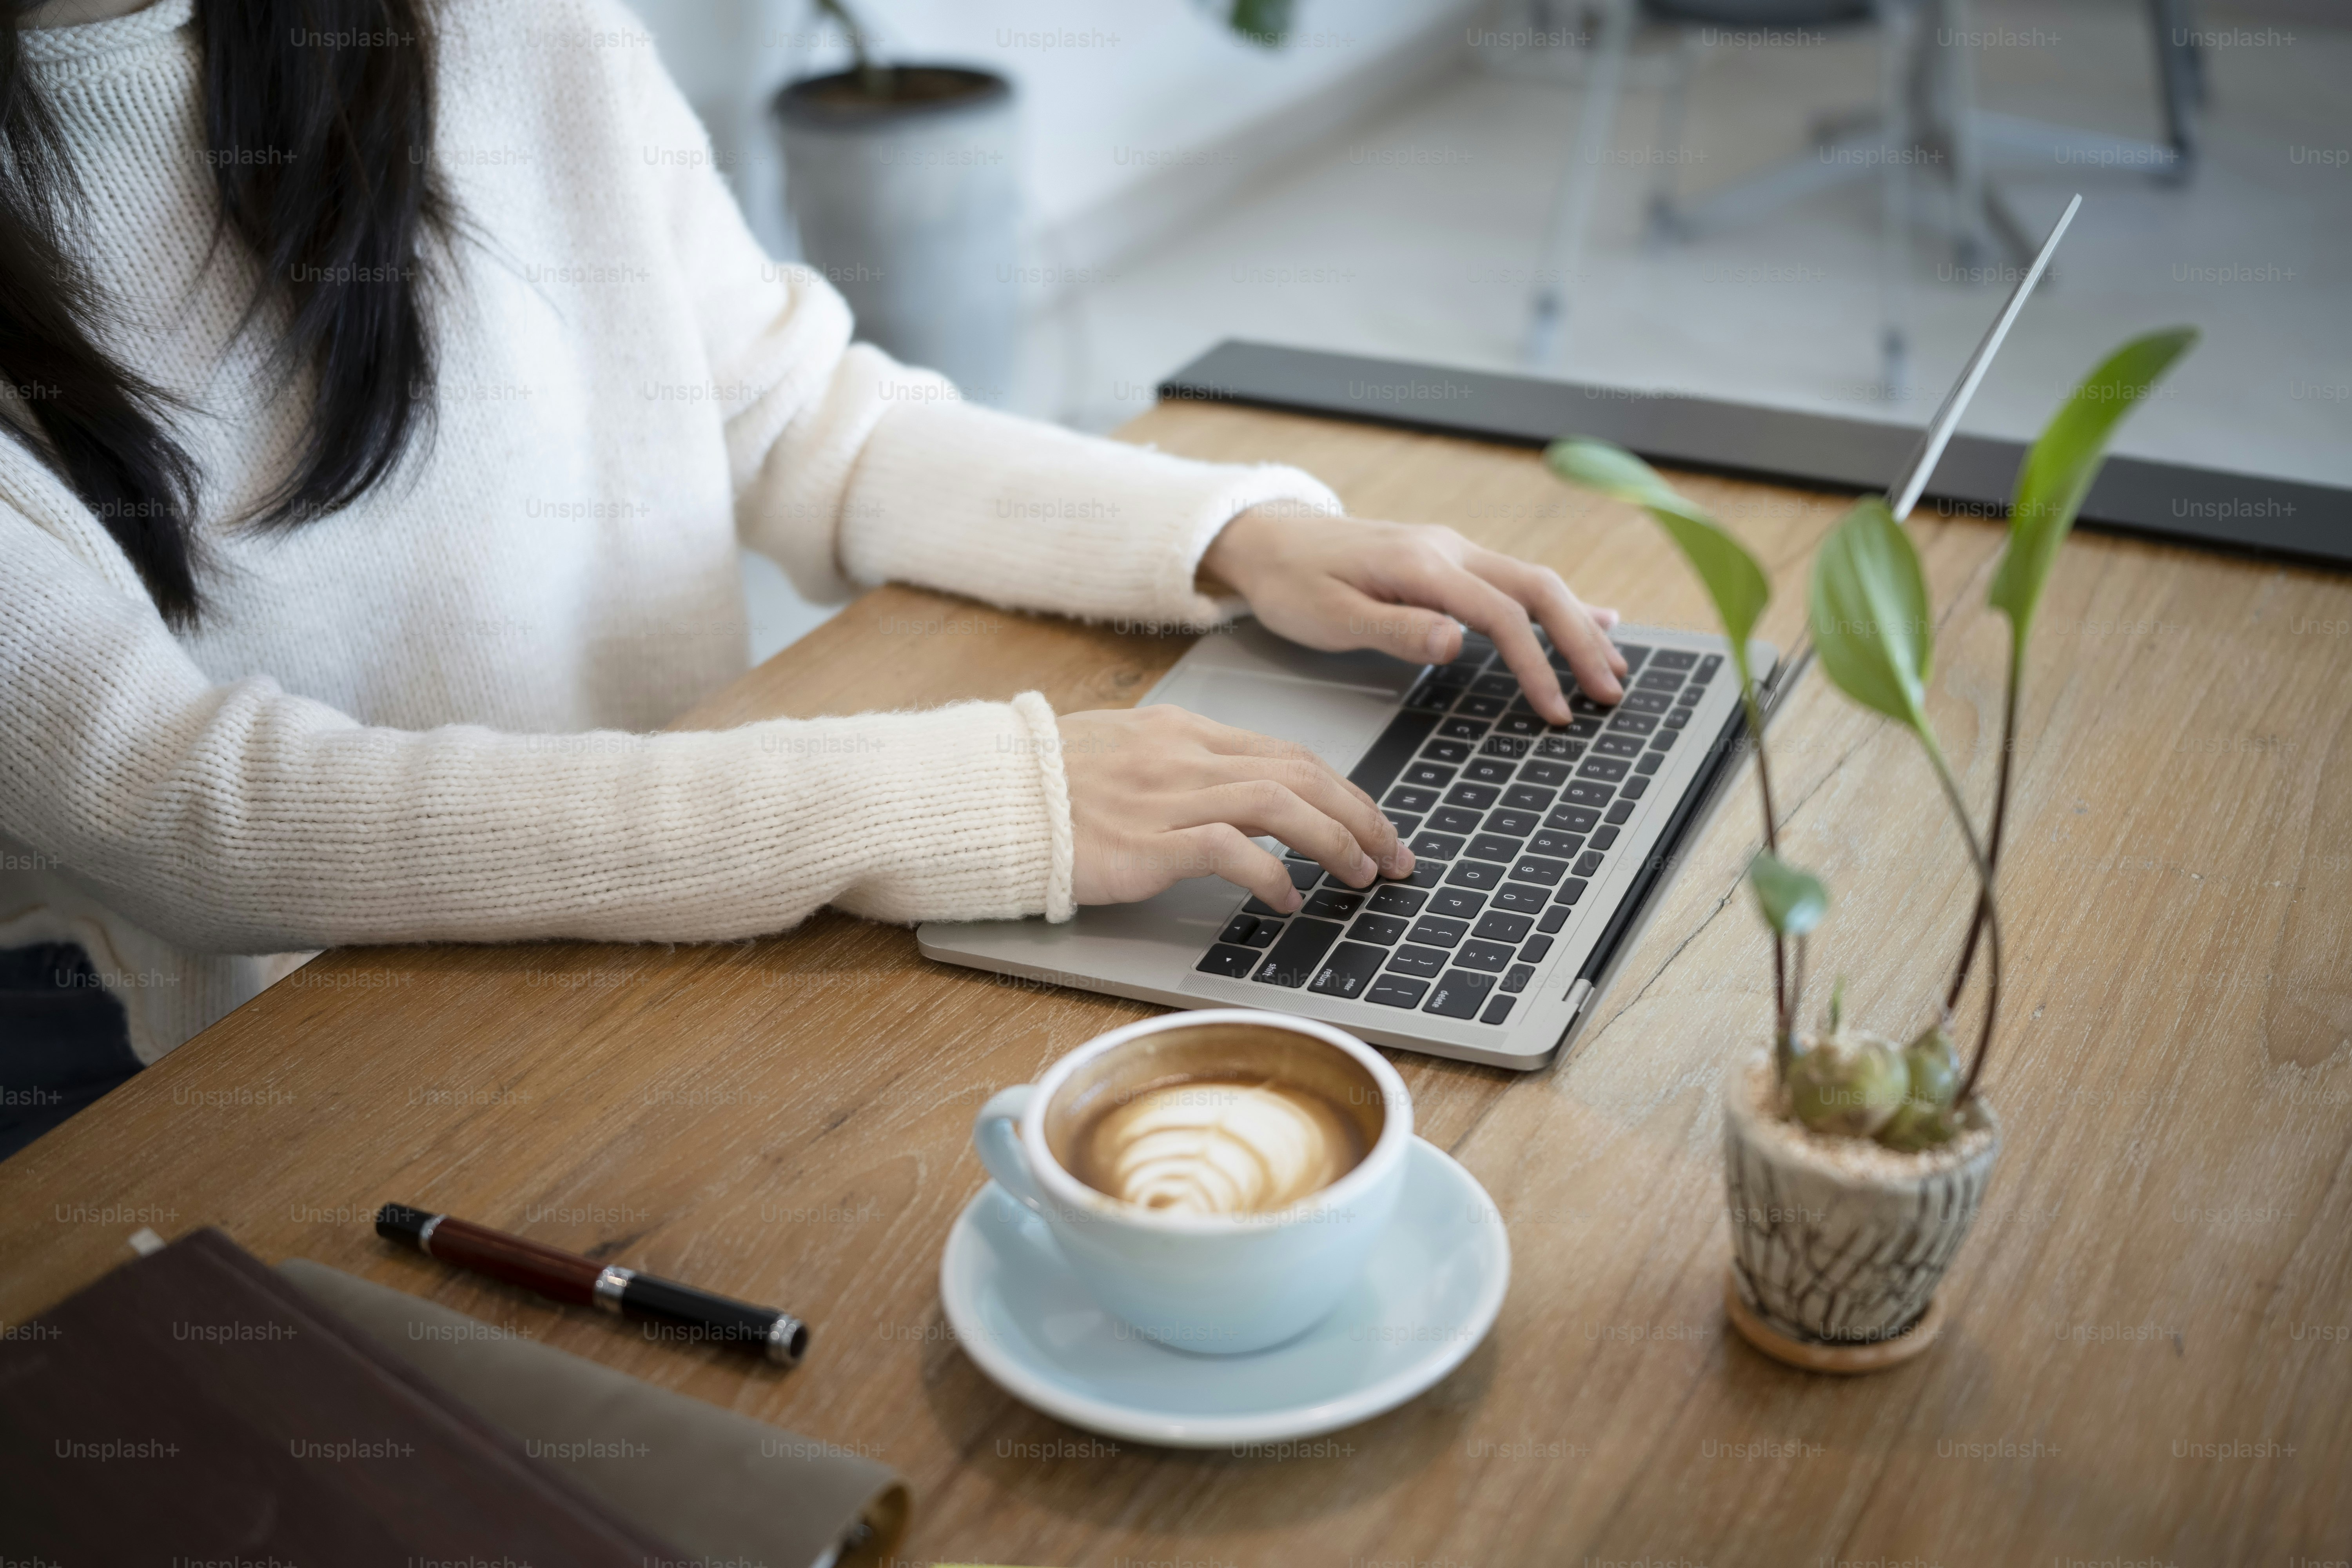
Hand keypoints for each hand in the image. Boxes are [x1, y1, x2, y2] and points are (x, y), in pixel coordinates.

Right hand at [1057, 707, 1413, 909]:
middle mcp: (1181, 756)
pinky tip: (1289, 899)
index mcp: (1179, 732)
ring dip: (1334, 841)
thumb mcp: (1119, 756)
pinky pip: (1229, 850)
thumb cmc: (1043, 788)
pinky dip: (1271, 874)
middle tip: (1394, 854)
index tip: (1372, 821)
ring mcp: (1164, 797)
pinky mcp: (1145, 842)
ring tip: (1361, 876)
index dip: (1341, 789)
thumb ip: (1175, 768)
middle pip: (1299, 774)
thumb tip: (1228, 795)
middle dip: (1360, 815)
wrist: (983, 797)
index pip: (1285, 753)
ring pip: (1280, 804)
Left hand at [1199, 504, 1626, 722]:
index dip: (1536, 664)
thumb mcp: (1331, 614)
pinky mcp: (1447, 561)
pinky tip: (1593, 619)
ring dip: (1577, 624)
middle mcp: (1447, 549)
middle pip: (1536, 589)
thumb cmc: (1293, 583)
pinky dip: (1557, 604)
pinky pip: (1514, 581)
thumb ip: (1395, 629)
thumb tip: (1456, 641)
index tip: (1556, 711)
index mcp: (1422, 563)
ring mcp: (1451, 551)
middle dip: (1579, 642)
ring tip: (1613, 667)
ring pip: (1533, 583)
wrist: (1268, 541)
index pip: (1500, 615)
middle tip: (1610, 692)